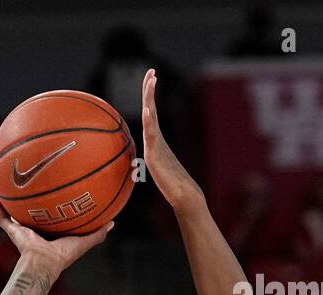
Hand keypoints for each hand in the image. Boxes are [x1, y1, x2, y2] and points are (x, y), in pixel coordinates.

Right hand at [0, 194, 112, 273]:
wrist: (44, 262)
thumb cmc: (64, 255)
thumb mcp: (84, 241)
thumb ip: (98, 233)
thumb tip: (112, 223)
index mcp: (49, 234)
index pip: (49, 219)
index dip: (50, 208)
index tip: (53, 195)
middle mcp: (34, 231)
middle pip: (30, 214)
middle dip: (29, 203)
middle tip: (31, 185)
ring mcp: (22, 231)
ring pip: (13, 214)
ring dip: (10, 202)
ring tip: (8, 186)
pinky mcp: (13, 231)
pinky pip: (2, 217)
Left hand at [142, 68, 203, 213]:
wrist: (183, 195)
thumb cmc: (171, 185)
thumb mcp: (153, 168)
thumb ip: (147, 160)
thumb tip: (139, 160)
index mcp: (154, 139)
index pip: (149, 112)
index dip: (148, 95)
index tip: (150, 77)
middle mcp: (156, 138)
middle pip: (151, 108)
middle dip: (150, 88)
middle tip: (151, 70)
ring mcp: (157, 145)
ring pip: (152, 117)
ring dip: (150, 98)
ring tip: (151, 81)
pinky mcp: (156, 155)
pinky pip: (152, 136)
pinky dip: (150, 123)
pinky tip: (147, 111)